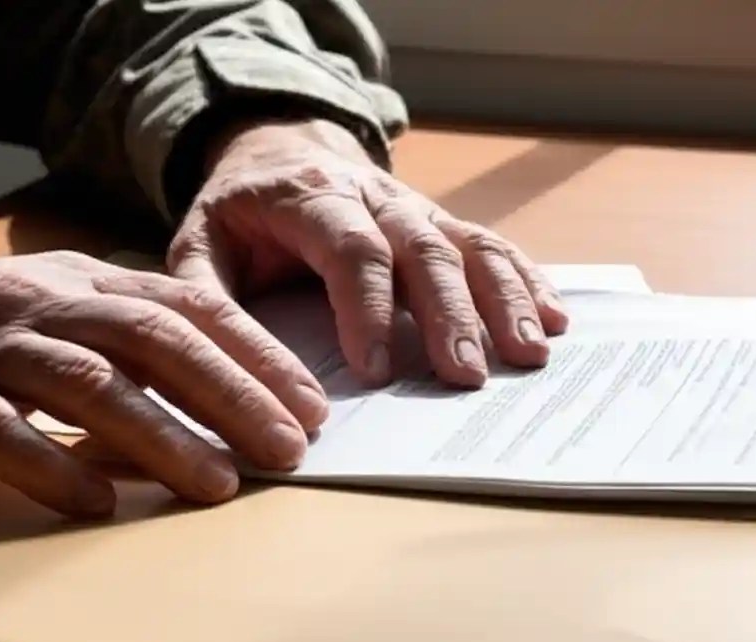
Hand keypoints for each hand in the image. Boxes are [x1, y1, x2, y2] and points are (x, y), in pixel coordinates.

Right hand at [0, 251, 327, 517]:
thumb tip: (214, 400)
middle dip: (232, 394)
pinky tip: (95, 503)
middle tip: (289, 448)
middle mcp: (36, 302)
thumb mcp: (45, 320)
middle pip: (153, 339)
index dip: (255, 353)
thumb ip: (121, 345)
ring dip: (163, 436)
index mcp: (75, 280)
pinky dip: (48, 465)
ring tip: (220, 484)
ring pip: (86, 383)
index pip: (186, 306)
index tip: (312, 404)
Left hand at [167, 119, 569, 388]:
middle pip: (424, 249)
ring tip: (530, 354)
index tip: (374, 372)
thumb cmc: (241, 215)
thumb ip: (207, 297)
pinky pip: (492, 245)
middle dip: (451, 314)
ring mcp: (418, 208)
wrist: (280, 151)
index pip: (350, 249)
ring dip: (504, 299)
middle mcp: (376, 198)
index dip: (365, 309)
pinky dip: (528, 280)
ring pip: (470, 245)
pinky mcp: (443, 222)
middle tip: (466, 376)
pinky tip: (555, 318)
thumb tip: (227, 368)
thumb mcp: (200, 246)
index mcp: (311, 199)